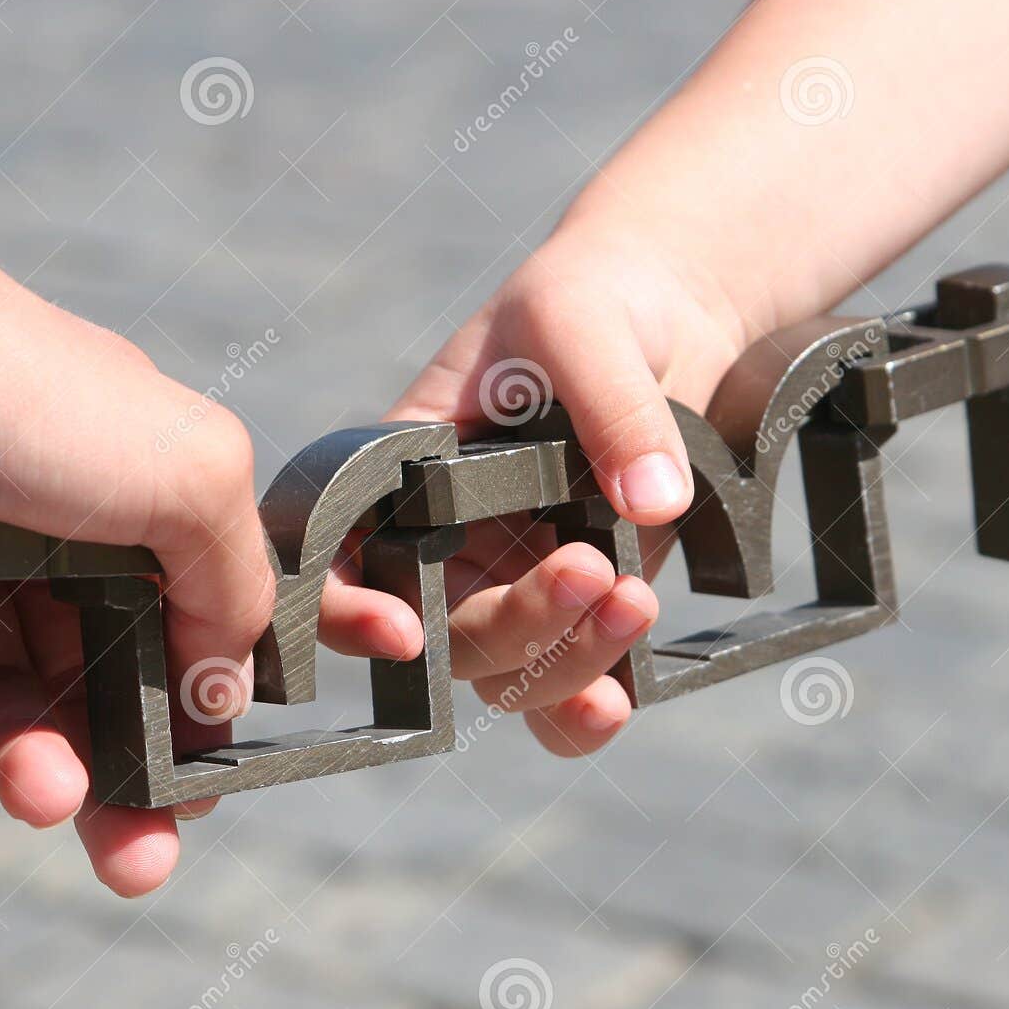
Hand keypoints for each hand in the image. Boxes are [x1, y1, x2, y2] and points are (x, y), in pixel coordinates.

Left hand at [0, 223, 273, 896]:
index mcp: (139, 505)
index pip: (184, 639)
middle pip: (94, 687)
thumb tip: (228, 691)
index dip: (196, 728)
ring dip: (28, 762)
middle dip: (119, 780)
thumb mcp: (188, 476)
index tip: (198, 802)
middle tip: (136, 863)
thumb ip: (235, 588)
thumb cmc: (25, 393)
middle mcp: (48, 533)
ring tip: (33, 796)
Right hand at [320, 221, 745, 754]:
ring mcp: (515, 580)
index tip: (404, 630)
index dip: (345, 610)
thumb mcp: (582, 319)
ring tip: (636, 602)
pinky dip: (584, 711)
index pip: (339, 554)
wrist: (670, 311)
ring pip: (504, 675)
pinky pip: (563, 690)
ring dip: (565, 665)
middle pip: (441, 635)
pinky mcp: (583, 606)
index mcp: (406, 473)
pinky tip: (622, 697)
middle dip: (512, 624)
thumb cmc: (593, 296)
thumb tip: (651, 503)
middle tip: (589, 569)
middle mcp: (446, 541)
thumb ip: (610, 404)